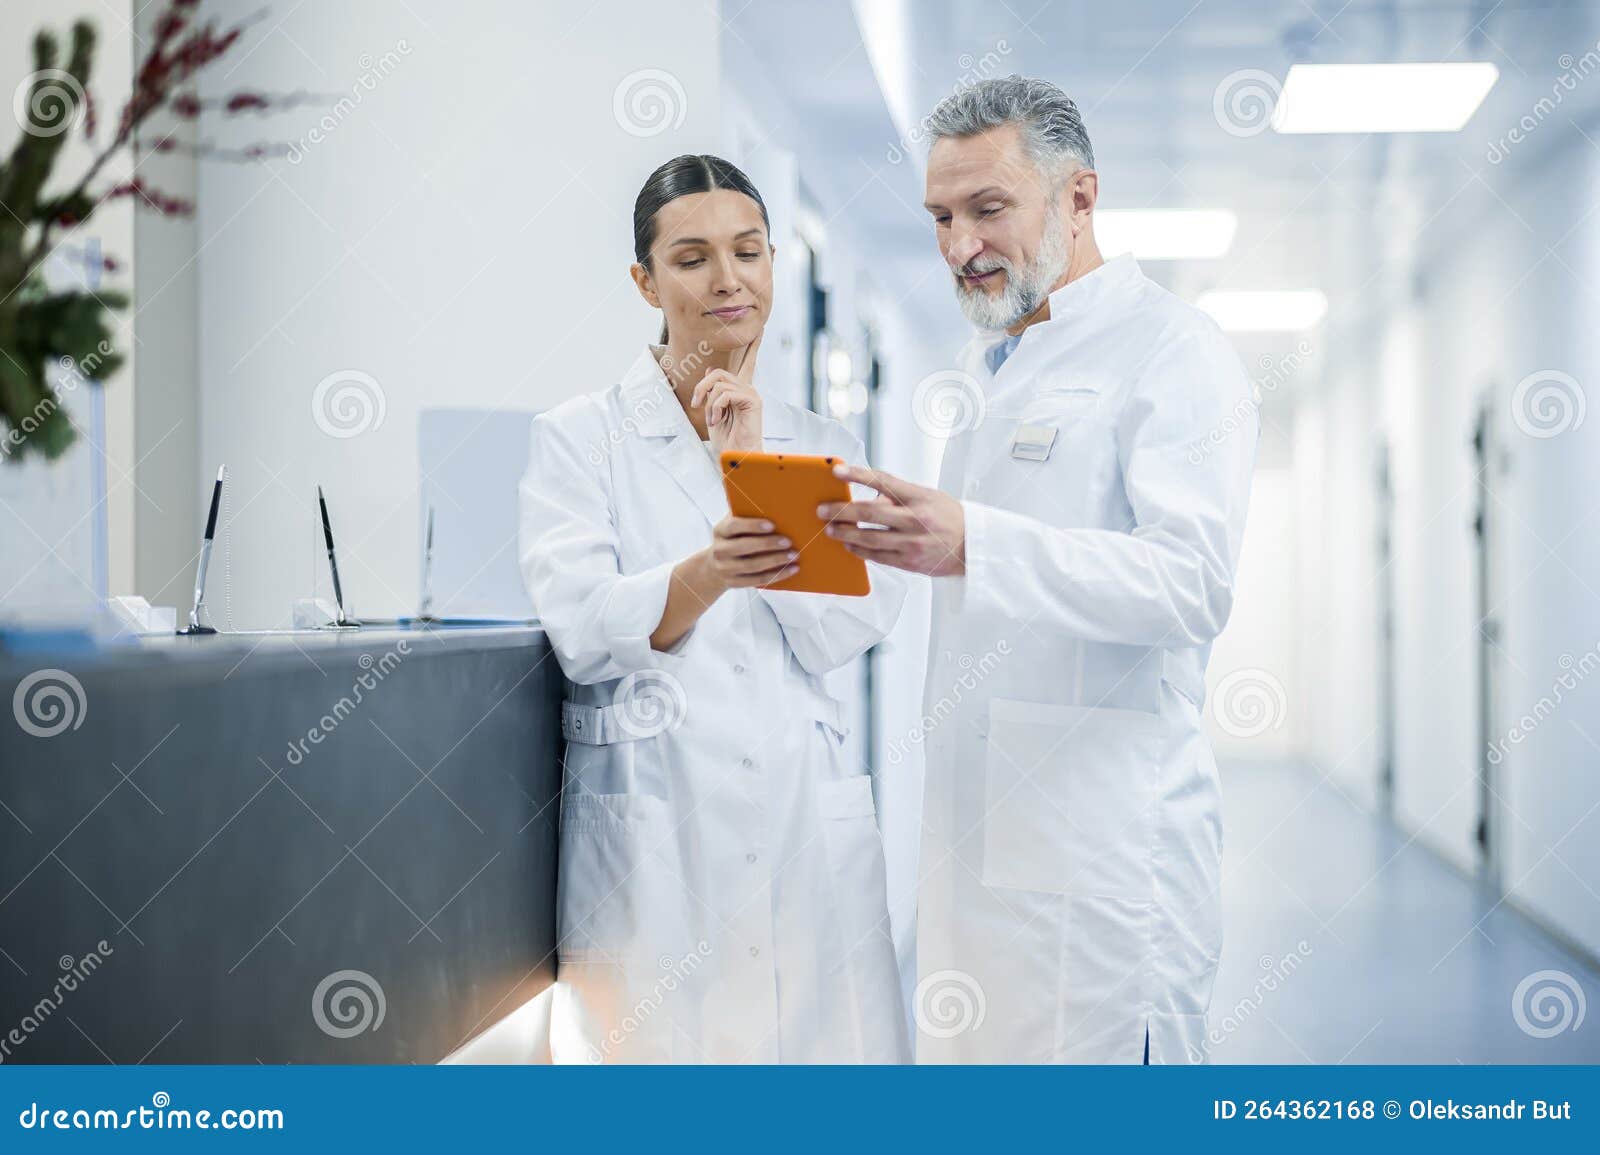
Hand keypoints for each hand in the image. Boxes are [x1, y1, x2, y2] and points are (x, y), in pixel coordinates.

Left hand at [691, 334, 762, 453]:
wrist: (736, 457)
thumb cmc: (727, 440)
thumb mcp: (713, 411)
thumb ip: (713, 390)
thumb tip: (711, 367)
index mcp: (739, 391)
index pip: (747, 363)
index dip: (754, 347)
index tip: (761, 330)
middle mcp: (747, 389)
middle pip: (718, 372)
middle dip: (701, 387)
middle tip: (696, 405)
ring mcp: (751, 394)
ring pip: (719, 382)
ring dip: (708, 402)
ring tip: (712, 419)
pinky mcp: (753, 400)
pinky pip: (726, 392)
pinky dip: (716, 406)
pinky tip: (717, 420)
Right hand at [700, 513, 797, 590]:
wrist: (714, 566)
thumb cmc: (733, 539)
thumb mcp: (733, 526)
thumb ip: (746, 515)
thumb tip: (775, 505)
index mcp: (720, 531)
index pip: (734, 526)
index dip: (752, 525)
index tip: (772, 525)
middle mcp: (720, 550)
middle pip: (744, 547)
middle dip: (768, 544)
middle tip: (788, 541)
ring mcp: (725, 569)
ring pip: (752, 566)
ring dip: (776, 561)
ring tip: (793, 555)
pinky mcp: (734, 583)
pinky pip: (758, 580)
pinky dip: (777, 575)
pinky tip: (792, 569)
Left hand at [817, 464, 965, 576]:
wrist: (973, 546)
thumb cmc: (947, 516)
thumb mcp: (928, 496)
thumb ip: (899, 495)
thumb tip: (867, 495)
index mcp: (919, 497)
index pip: (883, 481)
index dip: (858, 475)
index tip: (836, 470)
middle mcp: (915, 519)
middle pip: (870, 513)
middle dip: (841, 511)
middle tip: (823, 510)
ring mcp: (912, 543)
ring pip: (869, 538)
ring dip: (845, 534)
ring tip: (830, 530)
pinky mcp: (910, 563)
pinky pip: (877, 557)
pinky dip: (860, 550)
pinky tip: (849, 546)